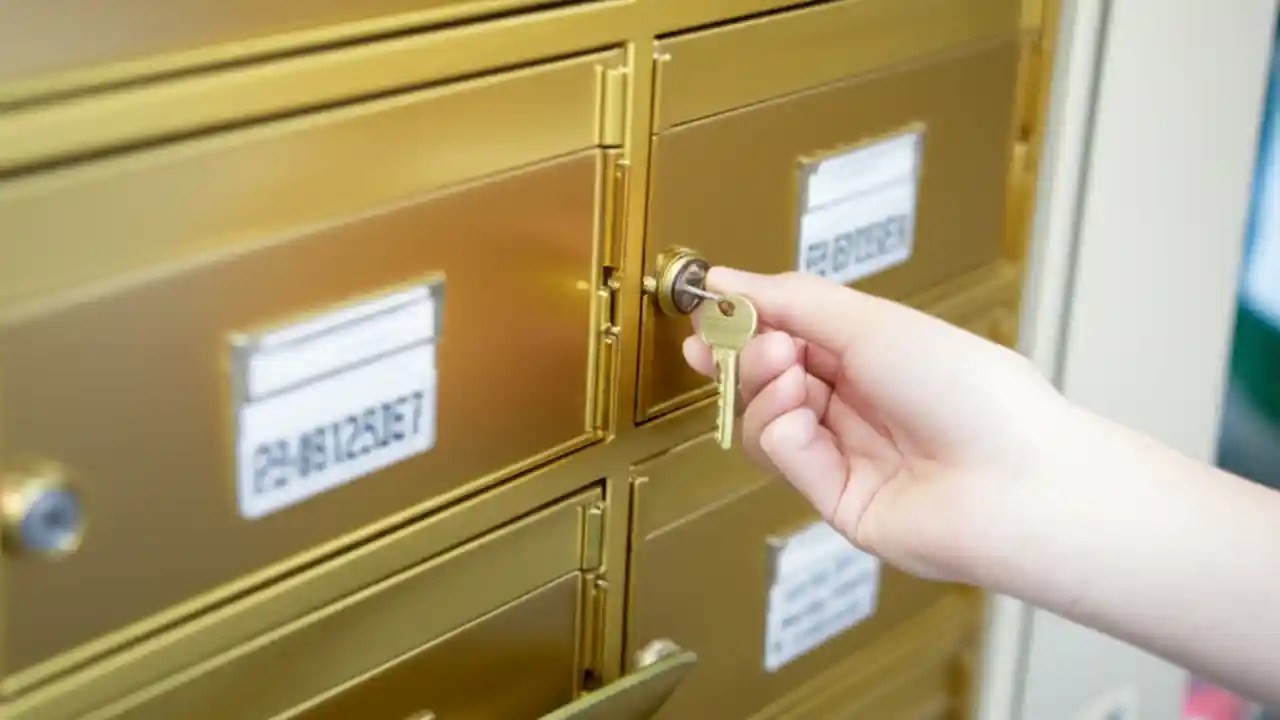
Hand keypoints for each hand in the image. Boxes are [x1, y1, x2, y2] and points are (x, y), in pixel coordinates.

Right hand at [683, 268, 1070, 582]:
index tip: (706, 304)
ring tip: (786, 370)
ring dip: (762, 388)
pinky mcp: (837, 500)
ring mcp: (847, 454)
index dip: (745, 319)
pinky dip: (781, 433)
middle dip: (747, 352)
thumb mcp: (872, 322)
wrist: (1014, 480)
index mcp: (873, 354)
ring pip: (767, 417)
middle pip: (770, 376)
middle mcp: (859, 403)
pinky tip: (802, 421)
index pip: (789, 331)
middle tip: (741, 339)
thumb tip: (726, 278)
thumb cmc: (969, 391)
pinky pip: (784, 459)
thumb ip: (792, 300)